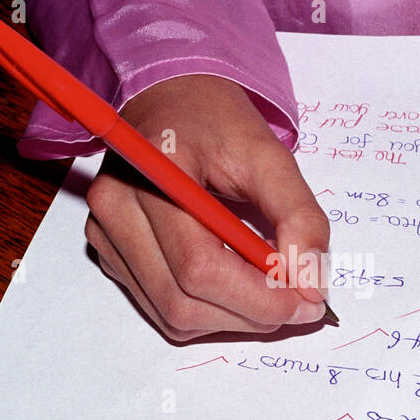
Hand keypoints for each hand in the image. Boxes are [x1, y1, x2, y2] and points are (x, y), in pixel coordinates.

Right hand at [84, 75, 329, 340]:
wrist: (172, 100)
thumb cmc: (216, 122)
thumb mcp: (270, 155)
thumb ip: (299, 217)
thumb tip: (312, 285)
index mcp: (152, 175)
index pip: (200, 267)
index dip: (259, 298)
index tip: (307, 302)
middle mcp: (116, 211)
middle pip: (184, 302)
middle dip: (252, 315)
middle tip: (299, 302)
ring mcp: (106, 237)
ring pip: (174, 317)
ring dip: (233, 319)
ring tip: (270, 292)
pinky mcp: (112, 255)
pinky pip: (163, 310)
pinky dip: (210, 312)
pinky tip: (238, 286)